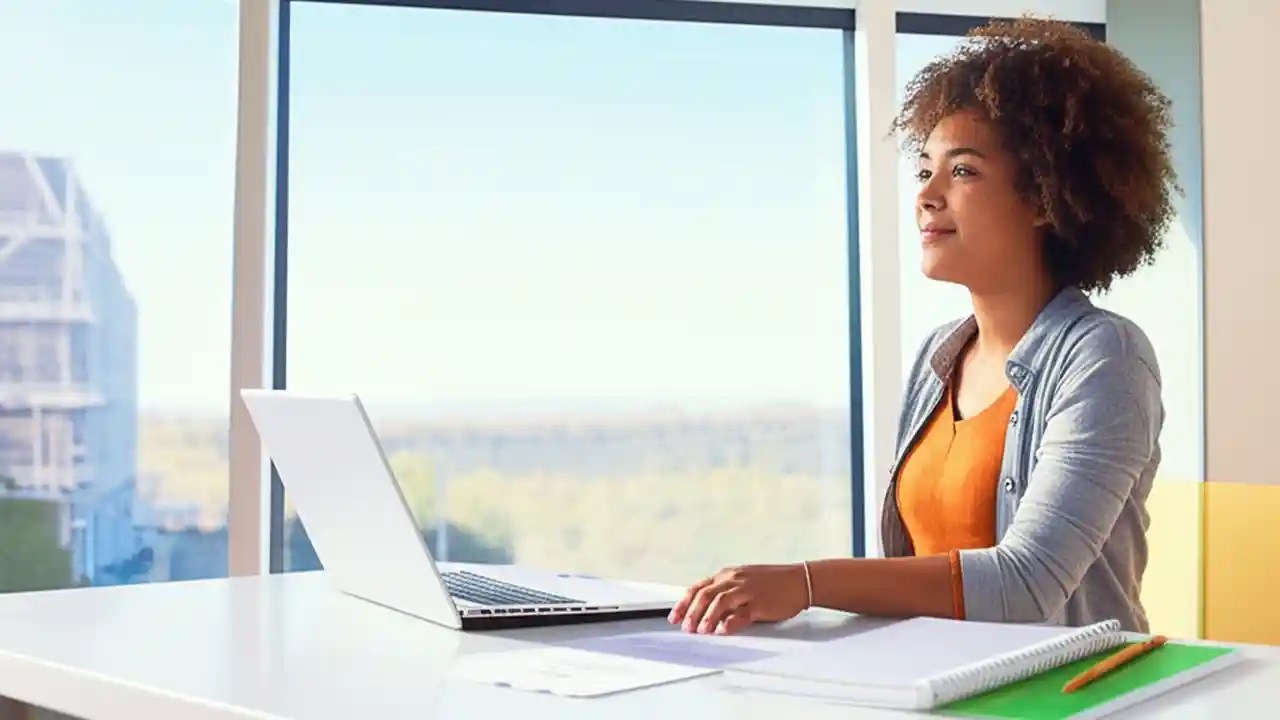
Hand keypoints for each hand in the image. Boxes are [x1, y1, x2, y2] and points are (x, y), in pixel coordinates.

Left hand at [667, 563, 808, 635]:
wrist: (800, 580)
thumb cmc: (772, 583)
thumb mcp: (744, 581)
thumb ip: (725, 592)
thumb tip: (704, 611)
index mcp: (728, 574)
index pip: (698, 587)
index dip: (684, 603)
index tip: (674, 617)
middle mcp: (734, 580)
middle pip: (704, 594)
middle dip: (691, 612)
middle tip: (685, 628)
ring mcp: (747, 590)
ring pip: (719, 601)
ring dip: (706, 617)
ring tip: (700, 631)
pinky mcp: (759, 603)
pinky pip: (740, 613)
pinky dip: (729, 622)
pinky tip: (722, 630)